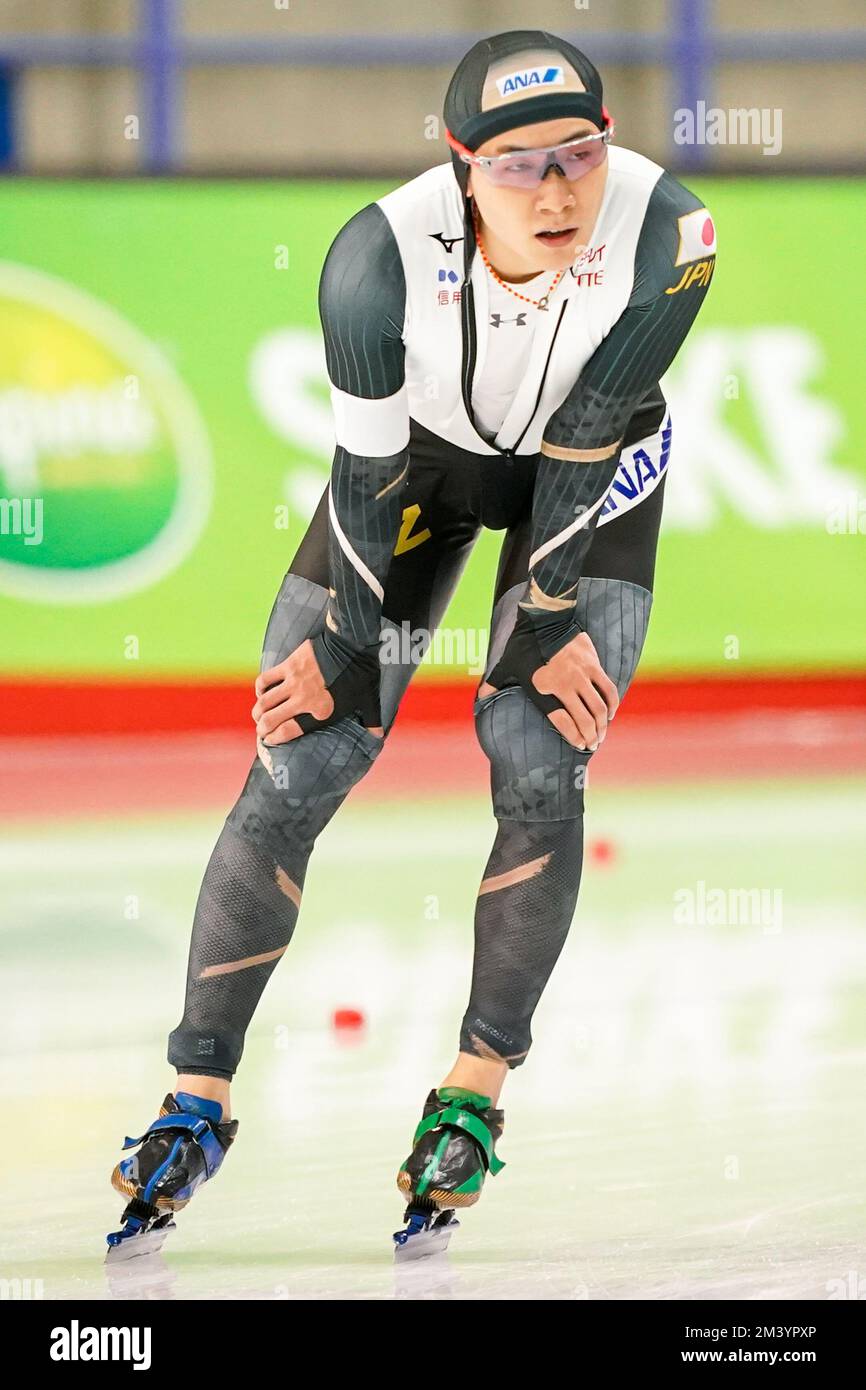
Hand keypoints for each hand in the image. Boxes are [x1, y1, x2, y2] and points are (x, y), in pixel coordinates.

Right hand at [252, 639, 383, 744]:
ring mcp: (293, 682)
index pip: (288, 732)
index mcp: (321, 712)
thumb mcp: (369, 699)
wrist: (351, 641)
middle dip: (262, 728)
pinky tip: (262, 692)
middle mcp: (303, 700)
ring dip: (258, 711)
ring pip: (264, 702)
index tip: (270, 741)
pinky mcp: (288, 665)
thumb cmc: (361, 672)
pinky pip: (265, 680)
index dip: (275, 739)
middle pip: (271, 719)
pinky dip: (260, 688)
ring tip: (258, 716)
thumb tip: (378, 737)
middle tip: (262, 730)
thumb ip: (371, 720)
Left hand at [480, 630, 618, 750]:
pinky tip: (610, 711)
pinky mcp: (593, 664)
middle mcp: (564, 686)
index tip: (579, 745)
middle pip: (585, 719)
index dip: (574, 736)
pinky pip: (607, 688)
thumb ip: (493, 685)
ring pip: (599, 707)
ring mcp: (581, 675)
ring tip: (602, 733)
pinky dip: (611, 703)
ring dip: (603, 724)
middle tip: (593, 744)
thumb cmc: (522, 644)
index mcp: (543, 690)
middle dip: (592, 736)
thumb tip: (479, 699)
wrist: (544, 618)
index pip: (563, 722)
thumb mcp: (504, 666)